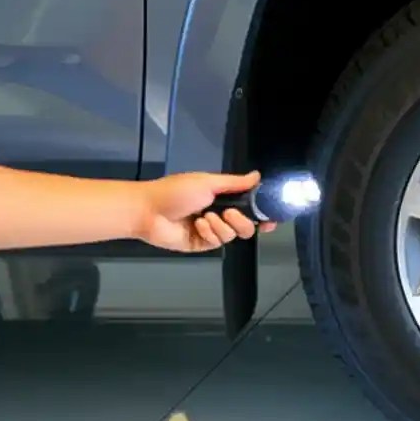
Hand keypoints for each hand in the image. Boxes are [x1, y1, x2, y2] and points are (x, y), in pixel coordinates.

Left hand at [135, 171, 278, 252]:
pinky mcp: (202, 244)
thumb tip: (258, 176)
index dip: (263, 215)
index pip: (251, 209)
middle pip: (248, 226)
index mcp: (224, 198)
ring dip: (221, 226)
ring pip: (233, 235)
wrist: (149, 210)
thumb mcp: (208, 182)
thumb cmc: (176, 191)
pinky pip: (218, 242)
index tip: (270, 219)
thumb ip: (235, 183)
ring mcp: (212, 231)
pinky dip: (209, 233)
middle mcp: (221, 215)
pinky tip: (196, 225)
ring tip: (204, 217)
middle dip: (242, 221)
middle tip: (228, 213)